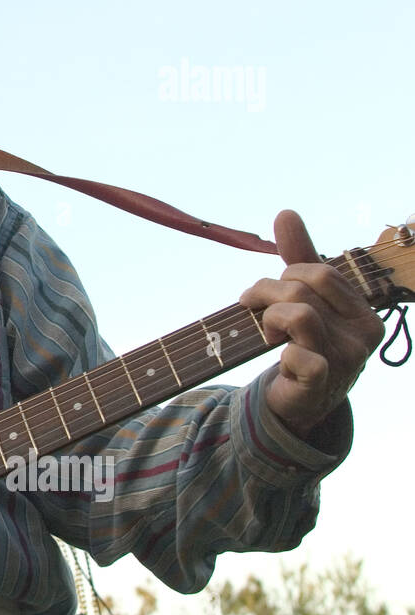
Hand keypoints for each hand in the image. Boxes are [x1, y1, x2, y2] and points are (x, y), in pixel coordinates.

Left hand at [238, 210, 384, 439]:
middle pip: (302, 288)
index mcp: (364, 311)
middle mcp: (363, 335)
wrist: (300, 401)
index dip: (284, 273)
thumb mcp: (306, 299)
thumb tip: (286, 212)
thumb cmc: (305, 343)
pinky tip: (281, 359)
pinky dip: (281, 352)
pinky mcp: (322, 383)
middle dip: (266, 291)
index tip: (264, 291)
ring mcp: (345, 360)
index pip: (320, 271)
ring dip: (268, 317)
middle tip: (251, 305)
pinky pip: (299, 354)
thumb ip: (299, 257)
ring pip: (298, 314)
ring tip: (266, 329)